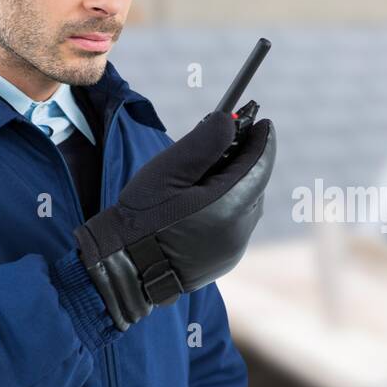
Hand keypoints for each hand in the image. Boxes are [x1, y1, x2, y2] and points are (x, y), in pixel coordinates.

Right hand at [73, 109, 275, 329]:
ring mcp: (234, 248)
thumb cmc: (142, 214)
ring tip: (213, 174)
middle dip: (246, 162)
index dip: (261, 140)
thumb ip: (203, 143)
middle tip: (230, 142)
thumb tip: (229, 121)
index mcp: (229, 206)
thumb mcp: (167, 171)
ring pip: (247, 206)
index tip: (261, 122)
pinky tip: (206, 204)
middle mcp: (240, 230)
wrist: (125, 265)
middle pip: (255, 184)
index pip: (259, 164)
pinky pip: (236, 226)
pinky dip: (229, 209)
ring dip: (238, 187)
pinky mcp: (225, 260)